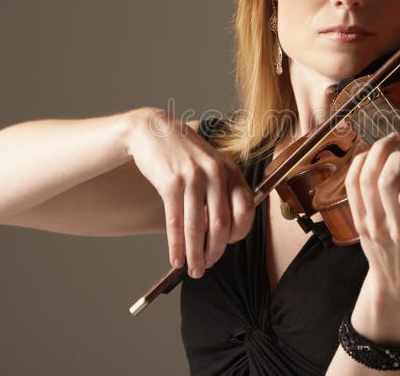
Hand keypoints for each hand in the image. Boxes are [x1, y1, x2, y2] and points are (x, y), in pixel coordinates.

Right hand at [126, 108, 253, 277]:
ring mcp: (194, 177)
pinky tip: (176, 258)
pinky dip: (176, 245)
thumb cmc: (184, 154)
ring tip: (193, 270)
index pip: (246, 209)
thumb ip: (221, 191)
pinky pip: (176, 221)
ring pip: (198, 227)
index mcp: (231, 170)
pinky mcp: (171, 182)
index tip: (228, 246)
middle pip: (222, 224)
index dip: (239, 233)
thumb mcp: (211, 165)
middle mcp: (216, 173)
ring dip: (195, 254)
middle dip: (216, 251)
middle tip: (207, 266)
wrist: (153, 131)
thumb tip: (221, 232)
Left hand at [345, 132, 399, 296]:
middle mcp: (394, 229)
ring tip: (388, 144)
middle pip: (385, 183)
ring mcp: (372, 225)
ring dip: (376, 154)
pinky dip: (359, 165)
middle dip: (394, 157)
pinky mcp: (358, 222)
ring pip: (366, 180)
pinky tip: (369, 155)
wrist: (398, 284)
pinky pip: (352, 186)